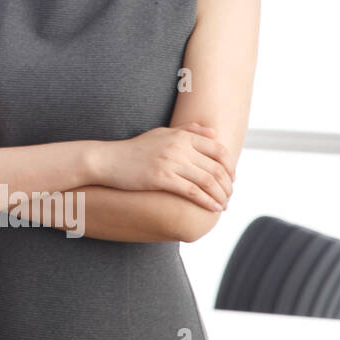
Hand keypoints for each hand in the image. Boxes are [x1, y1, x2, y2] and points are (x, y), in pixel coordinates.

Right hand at [96, 123, 232, 210]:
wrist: (107, 160)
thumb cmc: (134, 149)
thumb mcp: (161, 134)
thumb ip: (187, 131)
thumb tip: (213, 132)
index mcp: (181, 135)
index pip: (218, 150)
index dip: (230, 166)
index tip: (231, 179)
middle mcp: (178, 147)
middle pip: (216, 168)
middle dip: (228, 185)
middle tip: (229, 196)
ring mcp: (170, 162)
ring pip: (207, 181)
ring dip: (220, 196)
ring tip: (223, 206)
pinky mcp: (161, 178)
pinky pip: (192, 192)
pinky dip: (207, 202)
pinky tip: (212, 208)